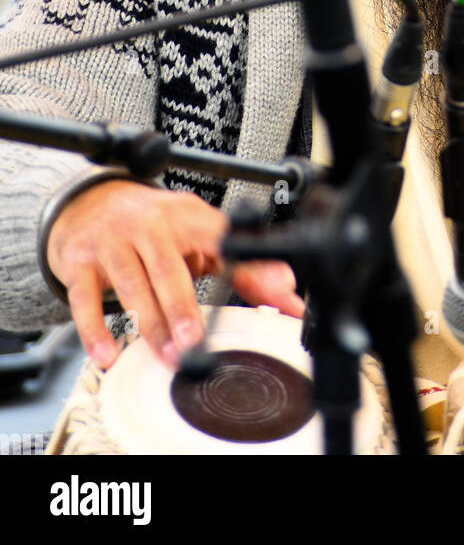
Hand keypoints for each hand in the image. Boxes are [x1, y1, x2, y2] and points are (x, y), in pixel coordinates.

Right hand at [46, 180, 303, 370]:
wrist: (93, 203)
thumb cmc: (156, 228)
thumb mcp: (200, 239)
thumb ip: (244, 269)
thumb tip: (288, 295)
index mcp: (188, 217)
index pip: (222, 240)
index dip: (248, 267)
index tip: (272, 294)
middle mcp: (150, 224)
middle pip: (168, 267)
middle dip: (182, 307)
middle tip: (194, 343)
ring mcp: (113, 241)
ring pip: (131, 284)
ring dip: (149, 323)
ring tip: (166, 356)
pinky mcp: (81, 261)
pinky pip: (85, 297)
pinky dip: (95, 328)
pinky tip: (107, 354)